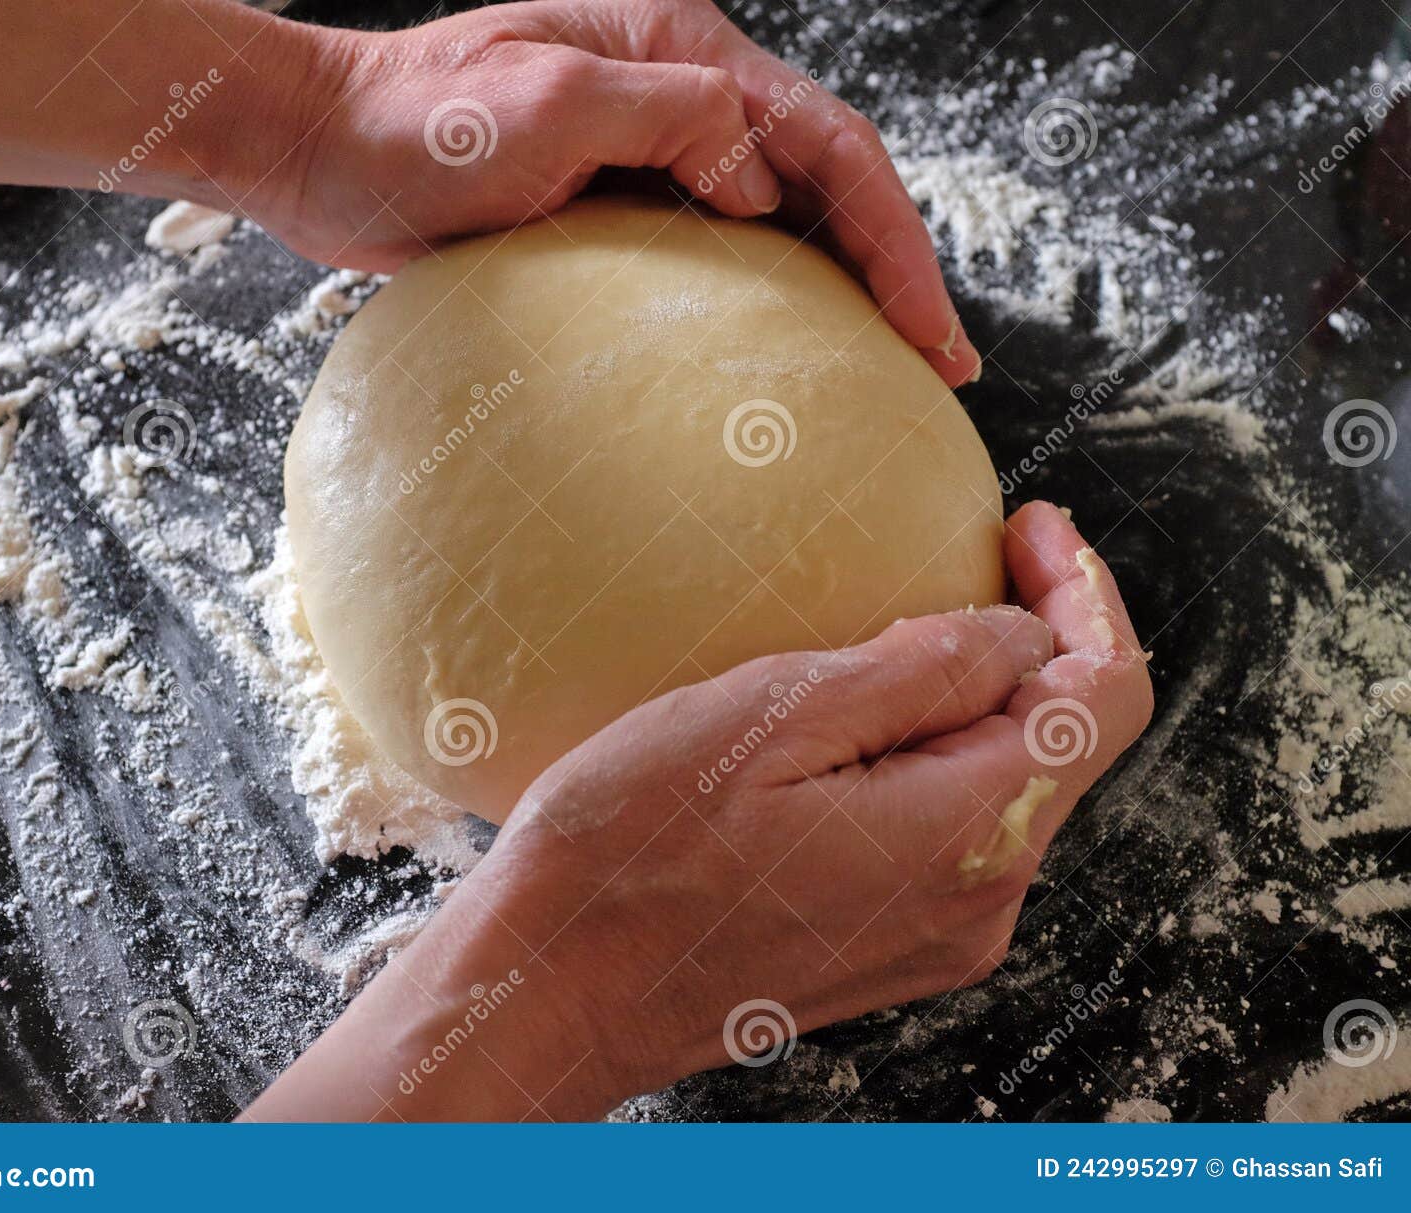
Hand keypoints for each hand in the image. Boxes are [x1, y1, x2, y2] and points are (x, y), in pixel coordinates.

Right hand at [244, 503, 1152, 1120]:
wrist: (553, 993)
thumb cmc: (629, 852)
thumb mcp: (767, 719)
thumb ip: (919, 672)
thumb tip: (1019, 632)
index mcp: (966, 834)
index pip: (1104, 696)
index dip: (1085, 594)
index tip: (1027, 525)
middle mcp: (980, 902)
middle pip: (1062, 744)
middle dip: (1035, 639)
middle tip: (965, 555)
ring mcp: (938, 939)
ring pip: (1005, 788)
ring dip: (975, 701)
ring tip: (893, 635)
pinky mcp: (891, 952)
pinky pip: (949, 833)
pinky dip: (930, 759)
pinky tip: (854, 726)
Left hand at [247, 0, 979, 384]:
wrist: (327, 150)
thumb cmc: (417, 122)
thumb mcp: (542, 101)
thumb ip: (664, 117)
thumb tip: (757, 183)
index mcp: (683, 50)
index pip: (825, 144)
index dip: (892, 238)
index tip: (930, 329)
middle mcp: (684, 92)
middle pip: (826, 180)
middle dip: (894, 268)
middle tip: (943, 363)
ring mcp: (654, 150)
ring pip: (785, 216)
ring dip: (847, 287)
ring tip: (895, 366)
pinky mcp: (621, 205)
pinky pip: (722, 253)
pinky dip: (774, 299)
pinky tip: (794, 353)